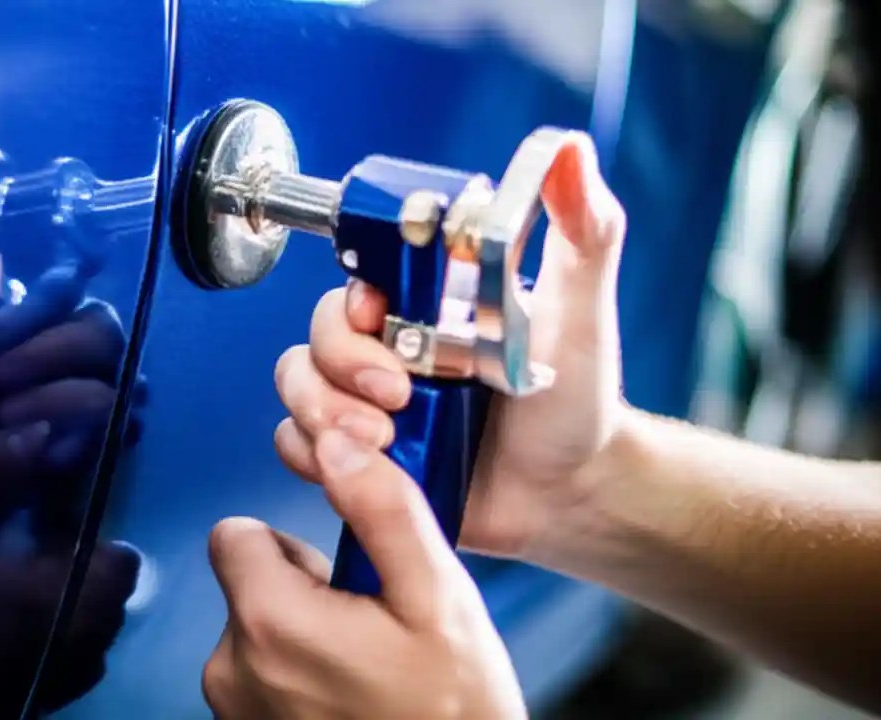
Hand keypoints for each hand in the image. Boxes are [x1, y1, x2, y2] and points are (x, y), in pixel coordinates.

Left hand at [202, 436, 525, 718]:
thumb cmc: (453, 711)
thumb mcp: (438, 599)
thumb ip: (383, 510)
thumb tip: (335, 439)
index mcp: (266, 621)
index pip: (236, 534)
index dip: (292, 547)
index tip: (342, 577)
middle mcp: (230, 669)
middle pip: (247, 585)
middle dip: (300, 594)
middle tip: (368, 631)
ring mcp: (233, 713)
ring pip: (255, 635)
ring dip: (301, 641)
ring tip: (365, 674)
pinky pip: (260, 681)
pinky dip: (297, 683)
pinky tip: (350, 703)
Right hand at [273, 134, 626, 560]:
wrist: (569, 494)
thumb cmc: (578, 401)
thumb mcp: (581, 308)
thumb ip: (583, 227)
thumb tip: (569, 151)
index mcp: (427, 304)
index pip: (355, 278)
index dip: (354, 300)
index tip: (381, 318)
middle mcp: (390, 347)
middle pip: (315, 333)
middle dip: (344, 366)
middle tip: (398, 394)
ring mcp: (368, 402)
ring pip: (296, 386)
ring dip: (327, 414)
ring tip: (386, 440)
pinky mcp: (359, 456)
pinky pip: (298, 443)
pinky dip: (319, 456)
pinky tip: (373, 466)